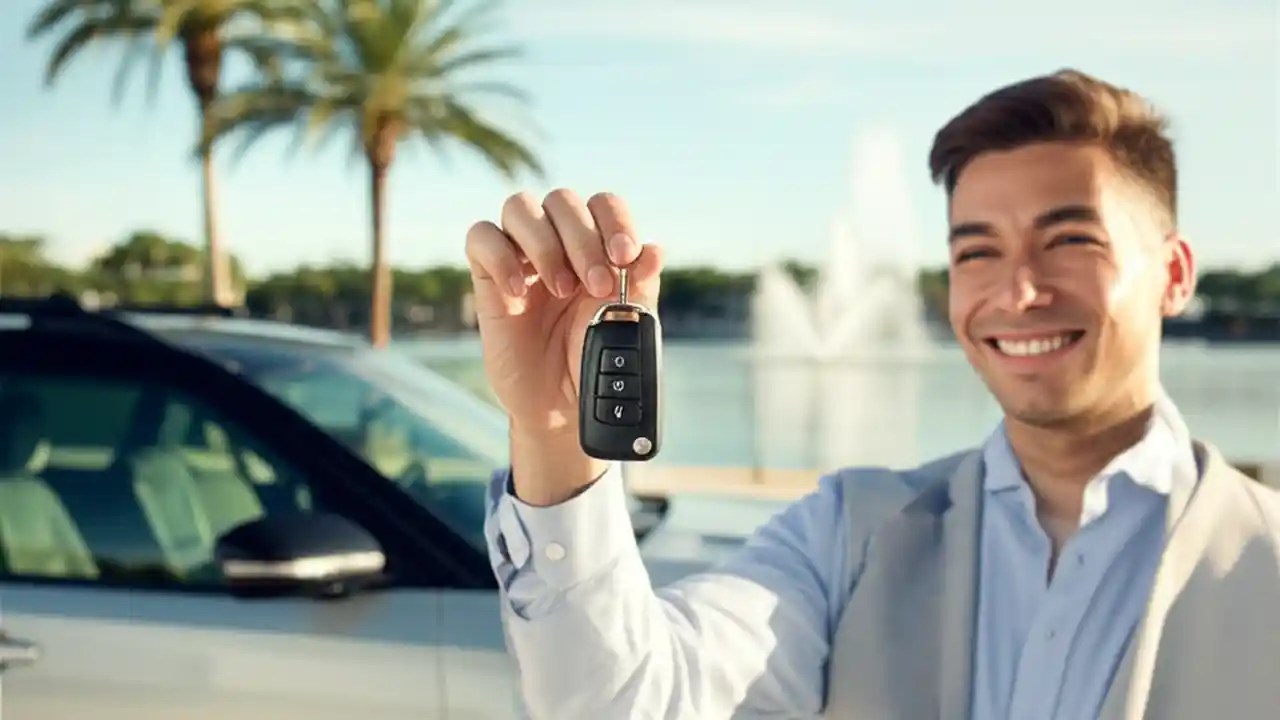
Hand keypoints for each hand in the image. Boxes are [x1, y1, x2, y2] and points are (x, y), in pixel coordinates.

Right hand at [465, 190, 662, 503]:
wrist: (561, 409)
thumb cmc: (594, 362)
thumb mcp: (624, 325)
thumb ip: (638, 287)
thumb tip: (653, 250)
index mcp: (597, 246)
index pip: (603, 204)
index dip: (614, 221)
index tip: (624, 256)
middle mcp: (559, 244)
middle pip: (563, 200)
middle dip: (584, 239)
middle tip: (598, 286)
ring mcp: (521, 257)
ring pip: (520, 206)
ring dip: (544, 243)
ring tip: (561, 290)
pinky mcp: (488, 277)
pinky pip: (481, 237)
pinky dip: (501, 257)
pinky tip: (519, 294)